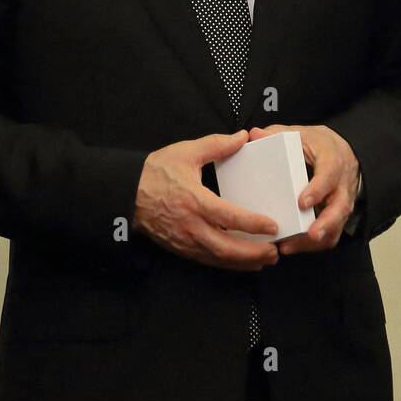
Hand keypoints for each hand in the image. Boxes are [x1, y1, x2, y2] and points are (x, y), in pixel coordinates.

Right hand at [132, 132, 278, 269]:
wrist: (125, 193)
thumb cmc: (155, 172)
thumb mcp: (186, 152)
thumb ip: (216, 145)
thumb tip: (241, 137)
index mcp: (194, 201)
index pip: (228, 217)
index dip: (252, 224)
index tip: (272, 225)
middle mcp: (190, 225)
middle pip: (226, 247)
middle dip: (253, 253)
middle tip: (275, 252)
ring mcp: (184, 240)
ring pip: (217, 257)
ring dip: (243, 262)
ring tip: (265, 260)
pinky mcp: (180, 247)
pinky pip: (207, 259)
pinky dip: (227, 263)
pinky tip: (241, 262)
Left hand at [247, 124, 359, 254]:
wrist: (344, 153)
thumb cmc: (320, 145)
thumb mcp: (302, 134)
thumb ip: (278, 134)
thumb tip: (253, 134)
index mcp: (333, 160)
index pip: (330, 175)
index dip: (318, 190)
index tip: (302, 203)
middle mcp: (342, 184)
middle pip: (340, 207)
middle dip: (326, 223)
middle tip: (310, 235)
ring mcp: (342, 202)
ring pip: (337, 226)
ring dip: (316, 240)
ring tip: (290, 247)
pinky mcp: (338, 216)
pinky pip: (331, 235)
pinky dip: (313, 245)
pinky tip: (292, 247)